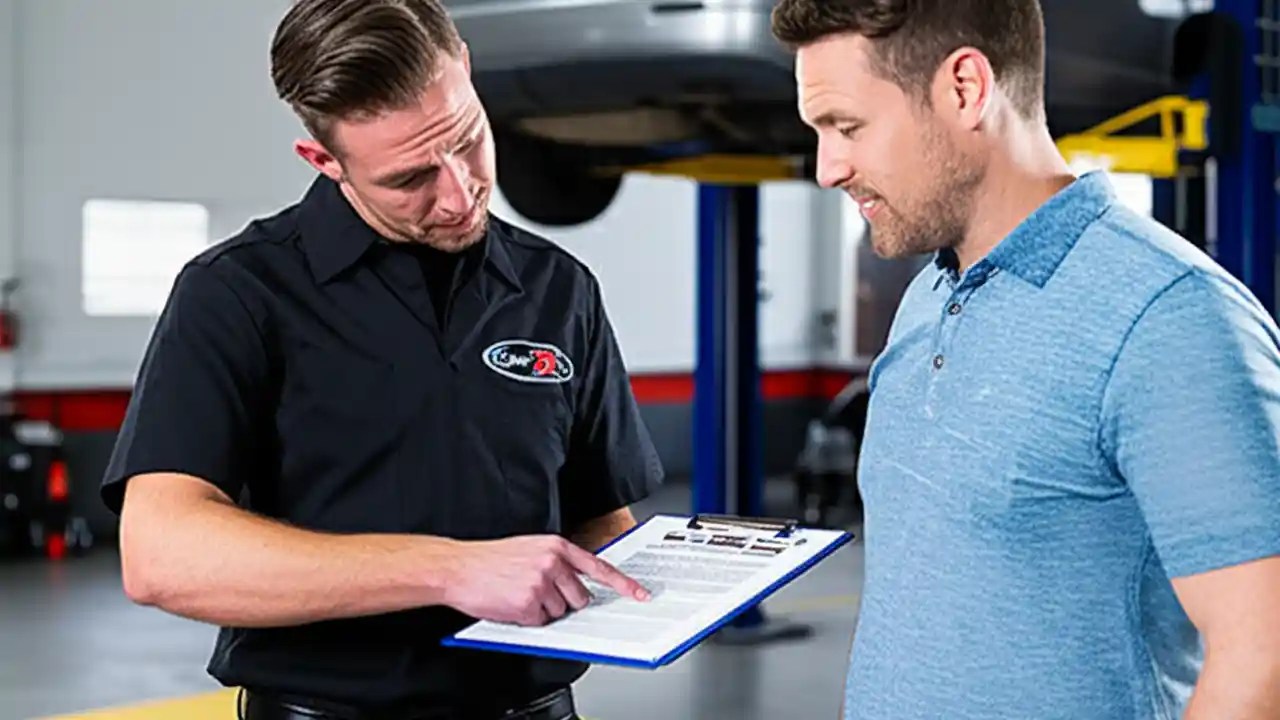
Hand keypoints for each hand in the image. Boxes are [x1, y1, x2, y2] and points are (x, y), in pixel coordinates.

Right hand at [443, 535, 649, 625]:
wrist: (457, 567)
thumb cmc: (489, 560)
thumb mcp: (529, 549)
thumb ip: (555, 562)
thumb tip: (575, 584)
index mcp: (556, 546)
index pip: (599, 567)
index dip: (623, 584)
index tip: (640, 595)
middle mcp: (553, 563)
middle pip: (580, 598)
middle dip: (564, 601)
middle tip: (536, 592)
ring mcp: (542, 584)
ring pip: (561, 612)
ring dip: (543, 611)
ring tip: (518, 594)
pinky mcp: (528, 604)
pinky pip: (540, 622)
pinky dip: (526, 619)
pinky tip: (510, 603)